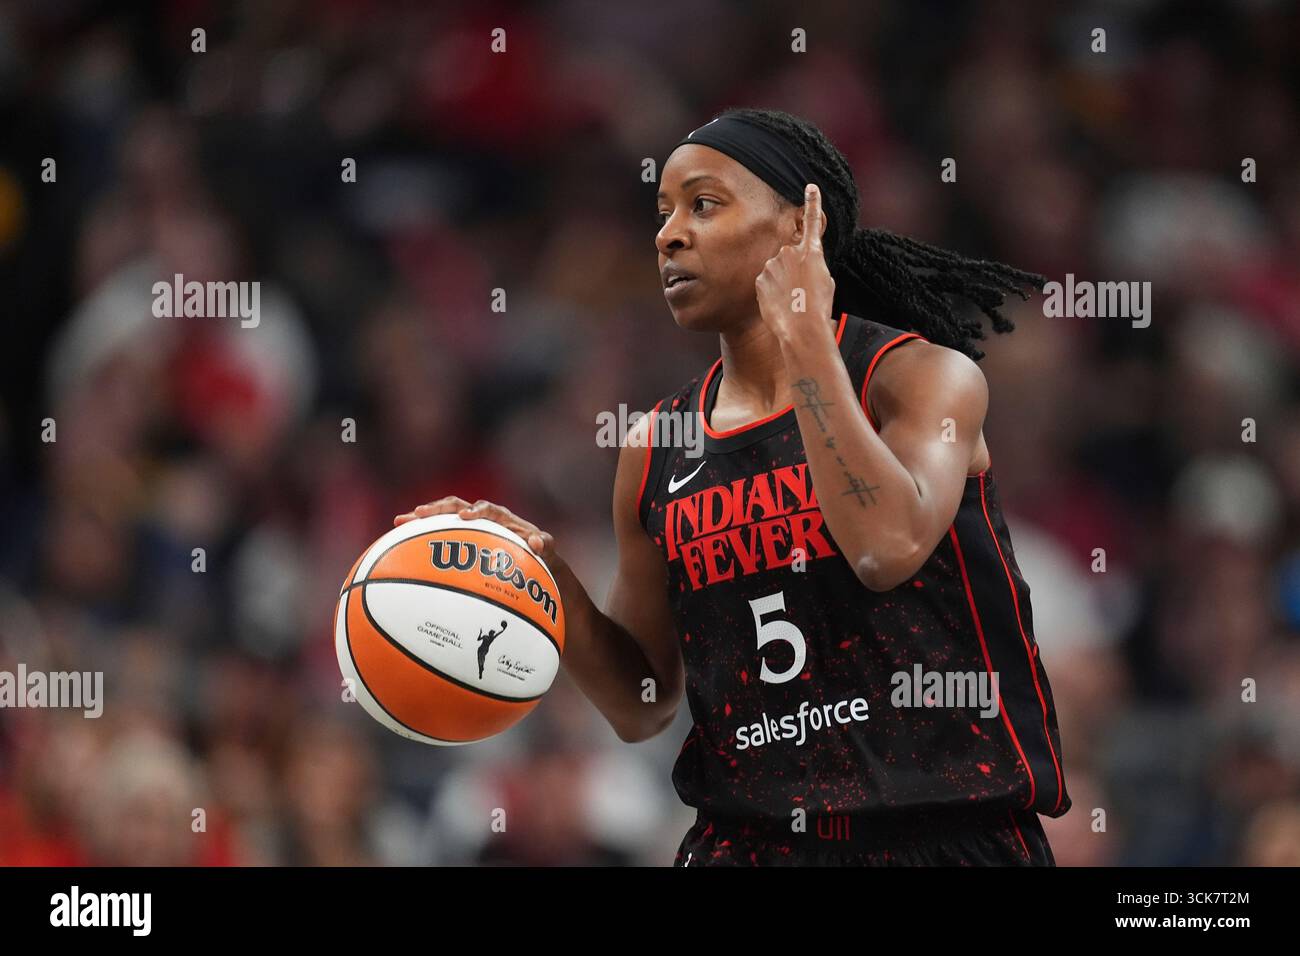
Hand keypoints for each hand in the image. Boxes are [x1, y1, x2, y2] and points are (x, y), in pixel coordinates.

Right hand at [394, 496, 556, 562]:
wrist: (529, 554)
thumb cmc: (538, 551)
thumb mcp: (545, 549)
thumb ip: (544, 544)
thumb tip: (536, 543)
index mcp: (500, 516)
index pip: (486, 508)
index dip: (475, 510)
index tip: (464, 516)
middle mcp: (481, 515)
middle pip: (455, 505)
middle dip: (436, 509)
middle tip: (417, 513)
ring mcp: (468, 524)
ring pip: (442, 516)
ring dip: (421, 517)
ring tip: (399, 522)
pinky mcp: (459, 535)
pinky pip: (438, 531)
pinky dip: (421, 534)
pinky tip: (400, 544)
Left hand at [754, 183, 834, 338]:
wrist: (801, 327)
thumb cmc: (819, 308)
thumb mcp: (826, 282)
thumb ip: (813, 266)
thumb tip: (802, 267)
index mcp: (812, 251)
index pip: (812, 221)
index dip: (812, 203)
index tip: (810, 187)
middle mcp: (790, 252)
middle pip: (790, 256)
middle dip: (793, 270)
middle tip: (801, 291)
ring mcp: (772, 264)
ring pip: (777, 269)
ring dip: (782, 282)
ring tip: (791, 300)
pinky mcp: (760, 278)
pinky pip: (766, 281)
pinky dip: (772, 291)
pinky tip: (780, 303)